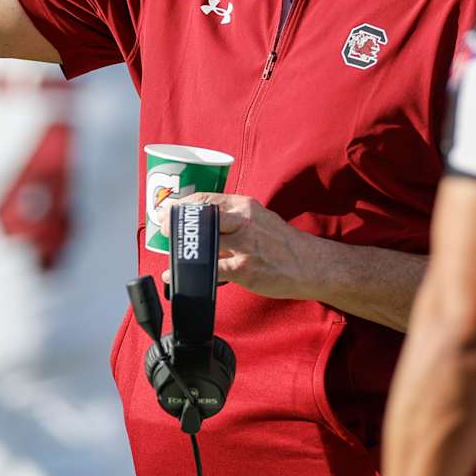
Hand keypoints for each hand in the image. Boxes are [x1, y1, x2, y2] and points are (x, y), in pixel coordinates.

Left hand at [159, 193, 314, 298]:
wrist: (312, 265)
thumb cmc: (284, 245)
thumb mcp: (260, 221)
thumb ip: (234, 221)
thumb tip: (204, 228)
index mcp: (245, 206)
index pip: (206, 200)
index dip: (182, 206)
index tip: (169, 213)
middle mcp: (243, 221)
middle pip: (200, 216)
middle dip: (176, 223)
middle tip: (163, 231)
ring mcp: (245, 244)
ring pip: (203, 240)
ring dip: (181, 248)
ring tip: (170, 254)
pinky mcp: (245, 268)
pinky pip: (211, 269)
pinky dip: (189, 272)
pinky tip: (176, 275)